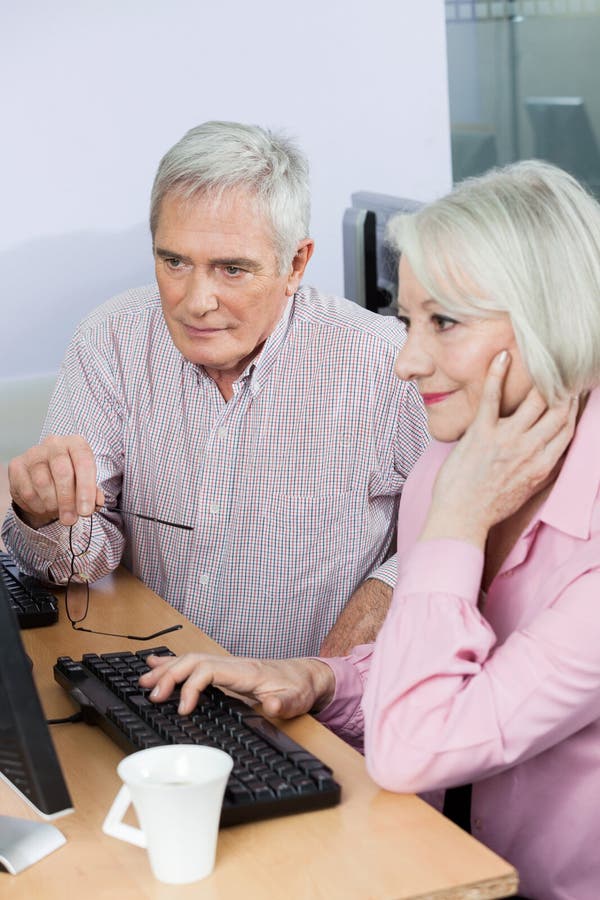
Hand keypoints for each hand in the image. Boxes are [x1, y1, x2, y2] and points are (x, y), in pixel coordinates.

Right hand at [8, 435, 103, 527]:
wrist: (45, 473)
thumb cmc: (70, 477)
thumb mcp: (85, 482)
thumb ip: (93, 492)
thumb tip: (96, 503)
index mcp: (76, 444)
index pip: (84, 462)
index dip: (86, 489)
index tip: (86, 511)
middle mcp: (54, 444)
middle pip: (62, 472)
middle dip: (68, 501)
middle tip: (71, 519)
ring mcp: (33, 453)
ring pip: (43, 483)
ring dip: (52, 504)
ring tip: (57, 509)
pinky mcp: (17, 465)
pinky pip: (27, 491)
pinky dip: (37, 505)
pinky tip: (44, 505)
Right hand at [139, 653, 335, 717]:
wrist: (306, 676)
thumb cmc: (298, 688)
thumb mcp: (296, 699)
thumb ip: (284, 704)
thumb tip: (272, 705)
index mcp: (244, 671)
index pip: (208, 671)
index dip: (191, 687)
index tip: (183, 709)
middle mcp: (232, 664)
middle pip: (193, 661)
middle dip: (170, 676)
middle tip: (152, 695)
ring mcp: (226, 664)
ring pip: (190, 659)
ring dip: (166, 669)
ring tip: (143, 680)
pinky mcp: (224, 670)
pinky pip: (194, 662)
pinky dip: (173, 662)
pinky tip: (157, 664)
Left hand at [420, 352, 577, 546]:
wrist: (460, 518)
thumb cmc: (489, 506)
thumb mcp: (527, 490)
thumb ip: (543, 468)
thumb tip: (554, 449)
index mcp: (543, 464)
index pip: (569, 426)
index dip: (573, 403)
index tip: (572, 387)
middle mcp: (530, 449)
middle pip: (559, 409)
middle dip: (563, 384)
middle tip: (559, 365)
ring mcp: (506, 439)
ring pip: (535, 399)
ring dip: (540, 375)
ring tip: (538, 358)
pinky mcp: (481, 433)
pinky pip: (493, 397)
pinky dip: (497, 373)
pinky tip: (502, 355)